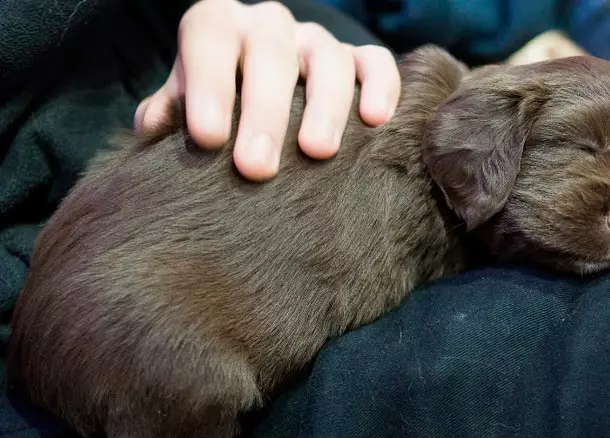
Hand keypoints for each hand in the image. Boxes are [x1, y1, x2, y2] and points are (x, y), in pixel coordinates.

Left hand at [134, 0, 400, 180]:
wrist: (258, 110)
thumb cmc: (217, 119)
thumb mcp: (184, 114)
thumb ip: (169, 116)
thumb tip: (159, 128)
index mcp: (218, 29)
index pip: (210, 36)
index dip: (208, 83)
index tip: (208, 138)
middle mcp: (268, 27)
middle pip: (269, 52)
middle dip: (264, 111)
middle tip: (257, 169)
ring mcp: (315, 43)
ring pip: (327, 58)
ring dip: (324, 105)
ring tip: (318, 152)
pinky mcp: (356, 61)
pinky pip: (375, 62)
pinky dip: (380, 86)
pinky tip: (375, 121)